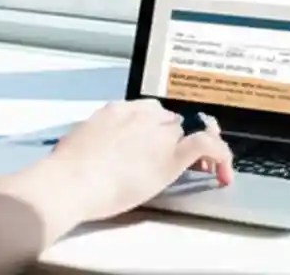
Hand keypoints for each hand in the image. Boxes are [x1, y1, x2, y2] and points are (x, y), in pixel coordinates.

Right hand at [45, 100, 232, 221]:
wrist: (71, 180)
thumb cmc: (65, 168)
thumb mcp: (79, 140)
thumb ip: (96, 140)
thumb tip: (95, 149)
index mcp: (119, 110)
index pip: (151, 111)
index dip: (160, 129)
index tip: (159, 144)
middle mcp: (142, 115)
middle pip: (173, 121)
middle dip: (178, 139)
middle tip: (182, 160)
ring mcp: (159, 134)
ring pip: (192, 131)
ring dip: (199, 148)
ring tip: (205, 168)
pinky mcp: (171, 156)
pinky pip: (207, 145)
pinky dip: (221, 155)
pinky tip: (223, 171)